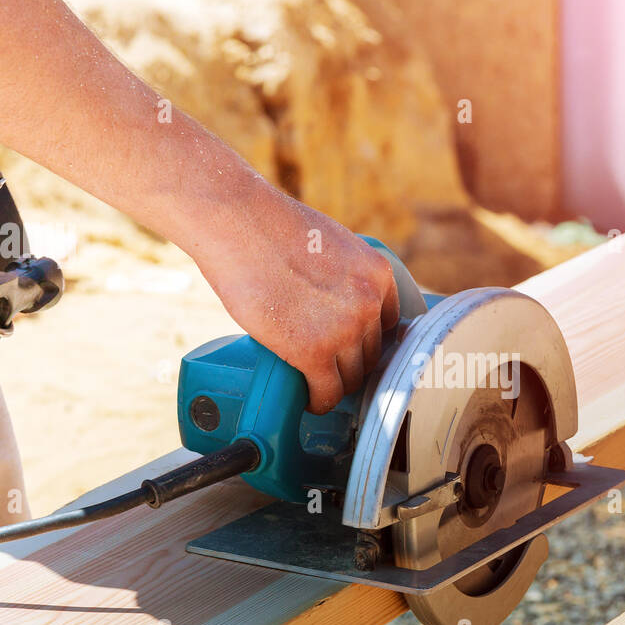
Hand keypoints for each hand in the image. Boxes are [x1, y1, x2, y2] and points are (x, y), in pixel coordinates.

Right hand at [197, 188, 399, 413]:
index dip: (365, 339)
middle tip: (325, 366)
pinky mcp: (314, 351)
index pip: (386, 324)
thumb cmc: (270, 228)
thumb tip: (337, 303)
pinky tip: (307, 399)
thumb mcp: (330, 245)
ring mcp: (345, 329)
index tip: (350, 347)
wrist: (238, 223)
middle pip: (369, 353)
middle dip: (348, 361)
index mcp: (378, 274)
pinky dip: (318, 401)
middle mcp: (370, 303)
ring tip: (314, 383)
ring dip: (333, 383)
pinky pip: (327, 393)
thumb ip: (345, 276)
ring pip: (351, 377)